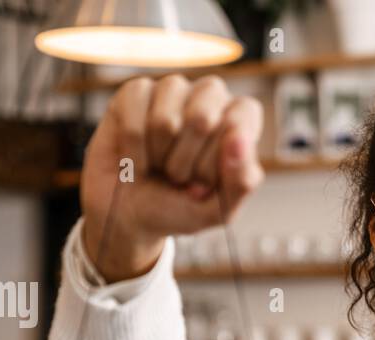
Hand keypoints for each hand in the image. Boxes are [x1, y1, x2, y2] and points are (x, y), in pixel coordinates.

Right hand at [80, 75, 264, 282]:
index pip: (239, 122)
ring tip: (159, 165)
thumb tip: (238, 138)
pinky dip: (133, 149)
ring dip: (159, 157)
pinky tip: (136, 156)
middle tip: (180, 177)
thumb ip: (241, 181)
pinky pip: (133, 117)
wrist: (132, 215)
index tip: (206, 183)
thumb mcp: (218, 210)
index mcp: (240, 119)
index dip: (217, 162)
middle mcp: (210, 96)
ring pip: (164, 121)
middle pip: (201, 118)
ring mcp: (173, 89)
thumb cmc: (181, 208)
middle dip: (186, 163)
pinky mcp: (136, 91)